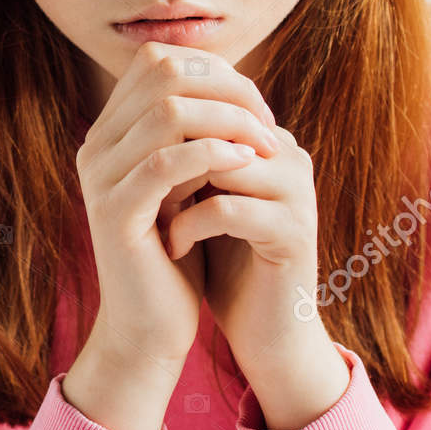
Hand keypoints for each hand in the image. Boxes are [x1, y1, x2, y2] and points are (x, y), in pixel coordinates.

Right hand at [61, 41, 280, 429]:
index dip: (212, 69)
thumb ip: (193, 136)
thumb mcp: (185, 182)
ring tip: (264, 145)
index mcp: (109, 133)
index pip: (157, 61)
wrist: (148, 326)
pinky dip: (213, 155)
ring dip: (229, 120)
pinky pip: (167, 163)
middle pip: (163, 73)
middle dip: (227, 88)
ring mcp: (101, 178)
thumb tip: (235, 87)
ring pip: (168, 112)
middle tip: (267, 121)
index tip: (254, 103)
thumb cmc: (174, 252)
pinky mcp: (116, 213)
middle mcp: (96, 146)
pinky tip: (245, 165)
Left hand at [164, 120, 349, 429]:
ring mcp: (297, 191)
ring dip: (175, 191)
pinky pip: (226, 210)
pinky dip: (188, 226)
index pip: (209, 100)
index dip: (162, 128)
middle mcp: (288, 155)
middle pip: (214, 124)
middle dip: (168, 155)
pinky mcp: (294, 232)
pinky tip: (174, 247)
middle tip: (138, 187)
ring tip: (155, 216)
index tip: (133, 163)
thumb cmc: (224, 258)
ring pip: (220, 162)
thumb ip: (184, 150)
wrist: (264, 329)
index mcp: (266, 139)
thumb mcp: (198, 195)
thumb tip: (133, 106)